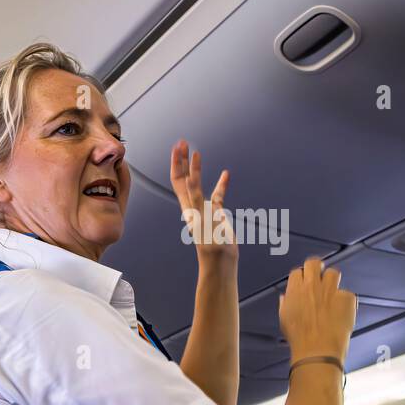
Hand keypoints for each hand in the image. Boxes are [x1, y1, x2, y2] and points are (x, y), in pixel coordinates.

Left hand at [171, 139, 236, 265]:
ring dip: (197, 168)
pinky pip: (218, 195)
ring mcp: (204, 208)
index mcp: (189, 205)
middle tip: (182, 142)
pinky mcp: (216, 214)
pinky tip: (226, 174)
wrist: (219, 262)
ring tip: (196, 152)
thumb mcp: (203, 218)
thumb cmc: (211, 244)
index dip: (179, 162)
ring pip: (198, 183)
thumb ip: (198, 198)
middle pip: (184, 177)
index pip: (180, 179)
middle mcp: (193, 204)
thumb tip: (191, 181)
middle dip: (182, 160)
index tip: (180, 146)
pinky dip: (221, 183)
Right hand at [278, 257, 356, 361]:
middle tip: (319, 276)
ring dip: (332, 280)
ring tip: (332, 291)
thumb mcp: (284, 319)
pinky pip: (347, 293)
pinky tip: (342, 311)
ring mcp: (331, 290)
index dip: (301, 277)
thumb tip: (286, 298)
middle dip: (316, 268)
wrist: (317, 349)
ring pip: (333, 272)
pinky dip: (345, 301)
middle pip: (314, 263)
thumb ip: (286, 303)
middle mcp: (313, 286)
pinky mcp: (346, 298)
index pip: (298, 272)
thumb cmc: (300, 338)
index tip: (304, 282)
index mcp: (296, 289)